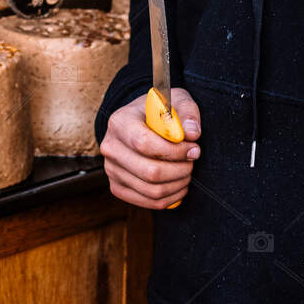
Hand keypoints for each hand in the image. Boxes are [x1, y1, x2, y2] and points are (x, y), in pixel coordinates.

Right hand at [100, 89, 200, 208]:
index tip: (194, 148)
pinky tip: (180, 185)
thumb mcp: (175, 101)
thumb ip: (187, 113)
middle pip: (149, 172)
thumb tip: (192, 133)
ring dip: (178, 185)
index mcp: (119, 122)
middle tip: (193, 161)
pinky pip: (148, 202)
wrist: (140, 122)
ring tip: (188, 171)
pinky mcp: (117, 187)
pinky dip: (170, 198)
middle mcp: (110, 147)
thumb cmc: (160, 111)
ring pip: (151, 190)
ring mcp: (111, 169)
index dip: (174, 151)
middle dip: (180, 170)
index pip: (144, 143)